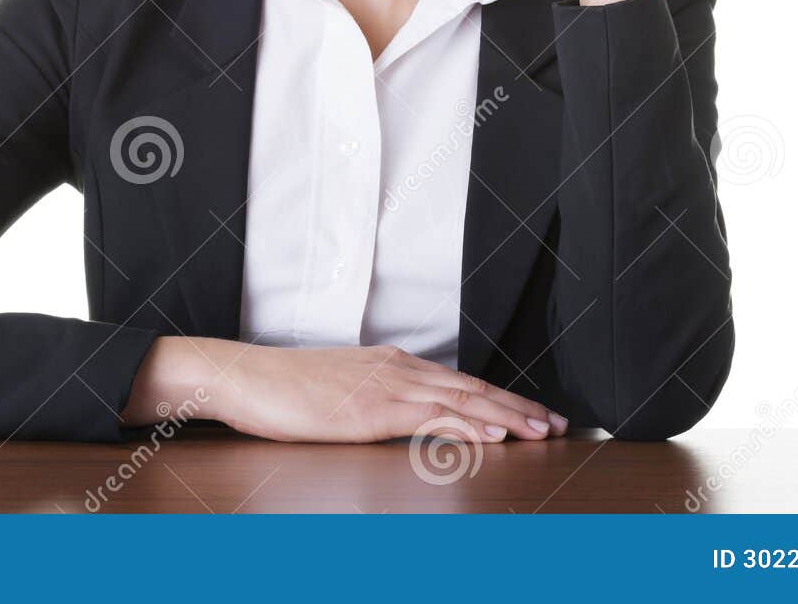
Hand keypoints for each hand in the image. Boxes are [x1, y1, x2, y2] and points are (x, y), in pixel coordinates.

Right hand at [124, 337, 567, 442]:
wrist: (243, 377)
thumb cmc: (278, 389)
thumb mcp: (334, 391)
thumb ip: (368, 399)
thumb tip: (391, 416)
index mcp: (388, 365)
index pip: (455, 382)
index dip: (496, 397)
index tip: (527, 411)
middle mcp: (396, 369)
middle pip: (471, 387)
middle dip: (518, 405)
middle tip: (555, 421)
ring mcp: (388, 387)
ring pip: (464, 399)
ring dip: (508, 414)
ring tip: (541, 429)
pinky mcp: (375, 410)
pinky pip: (435, 416)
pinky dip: (471, 423)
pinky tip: (494, 433)